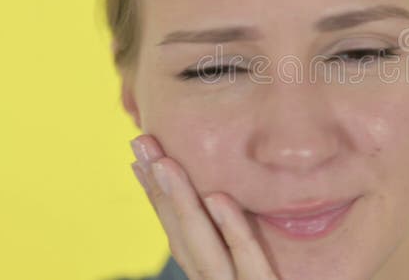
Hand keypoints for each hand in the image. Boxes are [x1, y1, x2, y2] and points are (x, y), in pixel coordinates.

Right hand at [129, 134, 278, 279]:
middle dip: (160, 191)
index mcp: (219, 275)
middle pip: (183, 239)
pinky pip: (250, 264)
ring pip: (205, 250)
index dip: (158, 199)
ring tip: (164, 162)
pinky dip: (233, 231)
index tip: (139, 159)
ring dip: (183, 204)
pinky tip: (218, 198)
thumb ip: (255, 236)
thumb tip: (237, 188)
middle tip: (141, 142)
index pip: (180, 236)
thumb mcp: (270, 260)